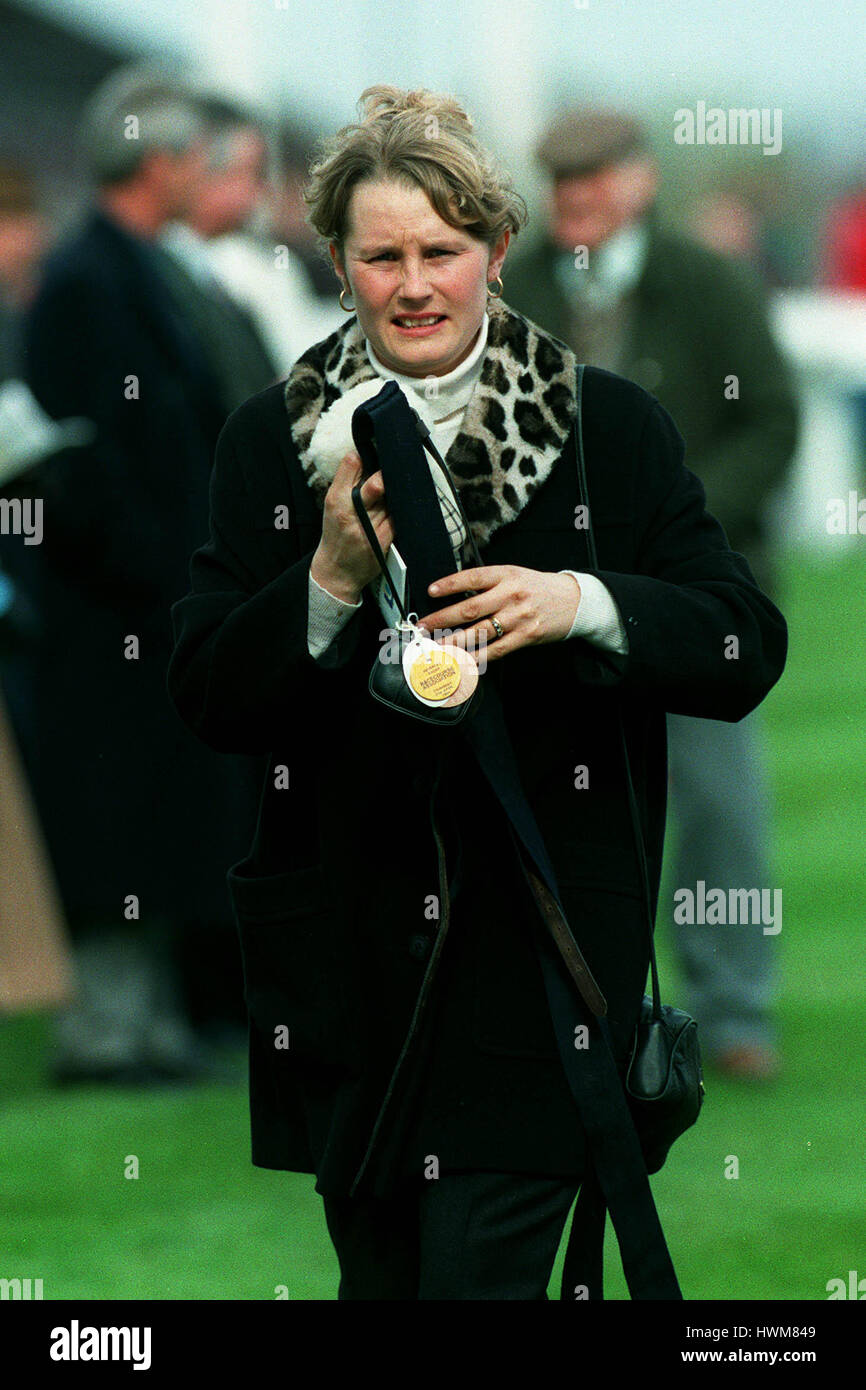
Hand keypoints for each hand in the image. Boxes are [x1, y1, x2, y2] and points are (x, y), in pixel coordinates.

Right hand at [310, 451, 394, 601]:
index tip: (373, 457)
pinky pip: (397, 519)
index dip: (365, 456)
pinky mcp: (381, 542)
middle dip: (386, 478)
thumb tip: (364, 456)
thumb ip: (346, 484)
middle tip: (391, 475)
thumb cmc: (335, 534)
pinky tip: (397, 512)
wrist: (336, 571)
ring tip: (391, 497)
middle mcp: (350, 513)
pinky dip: (399, 514)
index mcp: (335, 500)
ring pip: (391, 501)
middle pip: (376, 484)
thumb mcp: (333, 506)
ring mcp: (367, 529)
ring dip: (394, 496)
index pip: (352, 464)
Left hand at [418, 565, 580, 662]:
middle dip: (443, 618)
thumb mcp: (516, 575)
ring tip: (437, 645)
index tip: (431, 591)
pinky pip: (497, 649)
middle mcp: (511, 595)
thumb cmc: (540, 588)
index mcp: (507, 575)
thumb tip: (457, 596)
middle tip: (425, 626)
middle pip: (470, 608)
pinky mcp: (526, 636)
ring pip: (480, 632)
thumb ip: (490, 583)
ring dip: (455, 641)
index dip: (450, 584)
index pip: (473, 578)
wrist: (574, 601)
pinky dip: (478, 656)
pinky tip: (463, 659)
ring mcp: (519, 617)